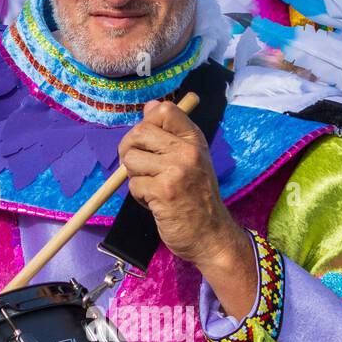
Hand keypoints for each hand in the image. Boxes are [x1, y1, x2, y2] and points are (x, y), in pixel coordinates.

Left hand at [118, 98, 256, 317]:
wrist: (211, 236)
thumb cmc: (196, 198)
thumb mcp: (189, 160)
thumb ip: (169, 135)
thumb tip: (149, 105)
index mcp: (194, 140)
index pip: (165, 109)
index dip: (147, 123)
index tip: (149, 142)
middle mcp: (187, 150)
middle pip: (139, 132)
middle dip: (130, 151)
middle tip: (142, 169)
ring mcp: (176, 170)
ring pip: (131, 159)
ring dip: (135, 176)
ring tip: (153, 187)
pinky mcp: (163, 191)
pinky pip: (133, 184)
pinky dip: (139, 196)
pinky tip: (156, 202)